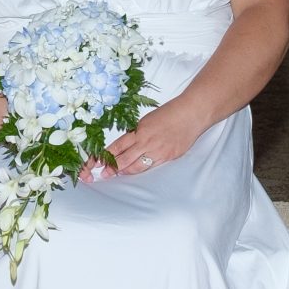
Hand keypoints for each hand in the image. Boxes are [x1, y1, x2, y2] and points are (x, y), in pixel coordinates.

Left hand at [80, 99, 203, 179]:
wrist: (190, 113)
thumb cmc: (169, 114)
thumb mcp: (147, 120)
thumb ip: (137, 133)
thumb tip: (127, 144)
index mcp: (139, 130)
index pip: (118, 146)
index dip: (107, 155)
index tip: (98, 162)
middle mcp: (146, 142)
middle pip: (124, 159)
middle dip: (112, 168)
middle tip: (104, 174)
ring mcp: (157, 151)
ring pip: (137, 166)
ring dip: (125, 171)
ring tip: (117, 175)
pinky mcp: (168, 157)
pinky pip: (152, 166)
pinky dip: (142, 170)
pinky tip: (136, 172)